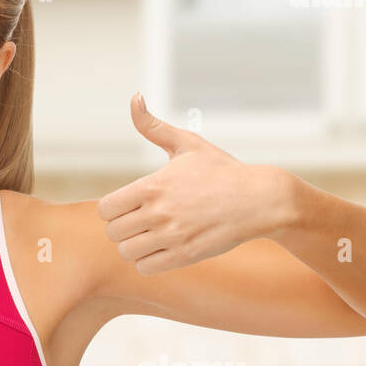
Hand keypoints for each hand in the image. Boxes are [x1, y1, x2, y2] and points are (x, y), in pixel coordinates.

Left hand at [96, 94, 288, 273]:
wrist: (260, 200)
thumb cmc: (221, 170)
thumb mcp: (187, 143)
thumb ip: (153, 126)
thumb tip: (134, 98)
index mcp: (151, 186)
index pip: (105, 209)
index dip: (112, 209)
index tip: (127, 207)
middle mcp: (158, 213)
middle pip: (113, 233)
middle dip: (122, 228)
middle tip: (139, 223)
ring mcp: (172, 236)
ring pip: (127, 252)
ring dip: (134, 246)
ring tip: (149, 237)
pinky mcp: (185, 255)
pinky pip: (147, 267)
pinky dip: (148, 261)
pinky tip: (161, 249)